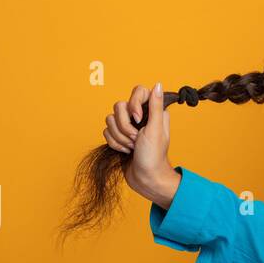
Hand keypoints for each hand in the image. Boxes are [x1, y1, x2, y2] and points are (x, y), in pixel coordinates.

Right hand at [104, 82, 174, 196]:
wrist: (145, 178)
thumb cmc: (154, 156)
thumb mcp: (156, 129)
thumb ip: (155, 106)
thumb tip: (157, 84)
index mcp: (152, 111)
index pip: (137, 91)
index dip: (133, 104)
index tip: (138, 120)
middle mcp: (140, 115)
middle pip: (119, 106)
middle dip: (125, 126)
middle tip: (136, 139)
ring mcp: (128, 126)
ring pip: (110, 119)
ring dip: (119, 137)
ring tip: (131, 147)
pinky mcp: (118, 136)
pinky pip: (106, 131)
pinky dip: (114, 143)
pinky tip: (125, 151)